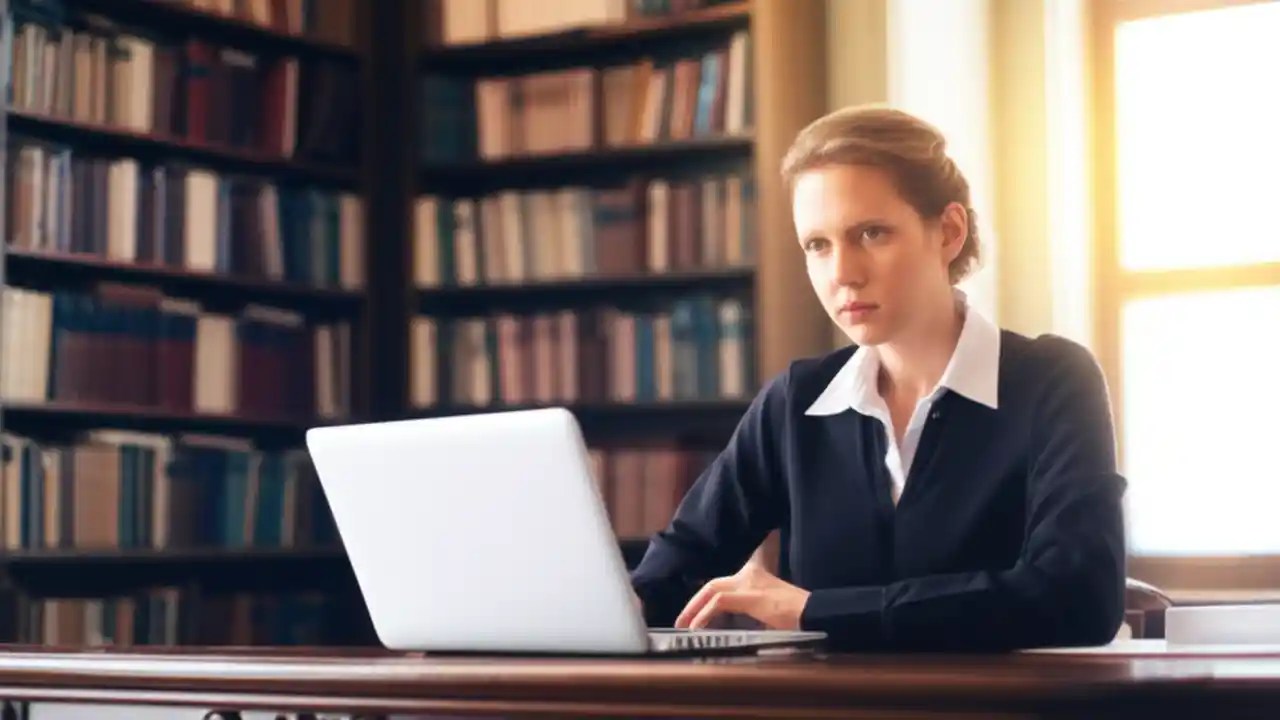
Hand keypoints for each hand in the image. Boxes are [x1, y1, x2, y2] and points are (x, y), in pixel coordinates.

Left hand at [675, 562, 810, 630]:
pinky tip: (697, 627)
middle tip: (681, 620)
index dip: (705, 594)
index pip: (724, 580)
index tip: (692, 610)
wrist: (814, 614)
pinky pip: (719, 601)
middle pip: (712, 584)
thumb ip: (749, 610)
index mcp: (755, 574)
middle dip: (693, 602)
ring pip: (711, 590)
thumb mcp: (767, 610)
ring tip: (684, 625)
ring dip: (694, 608)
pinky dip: (705, 614)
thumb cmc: (795, 616)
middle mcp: (750, 573)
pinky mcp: (750, 595)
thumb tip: (728, 624)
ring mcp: (749, 582)